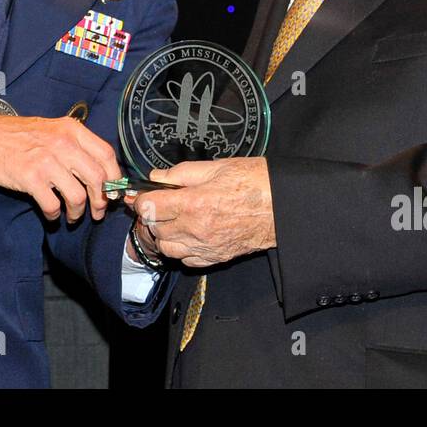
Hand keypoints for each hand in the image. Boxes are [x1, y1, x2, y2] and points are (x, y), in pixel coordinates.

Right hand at [0, 111, 121, 222]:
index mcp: (72, 130)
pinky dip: (55, 215)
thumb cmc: (21, 136)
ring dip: (78, 212)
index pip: (106, 155)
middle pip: (97, 178)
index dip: (114, 177)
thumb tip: (101, 171)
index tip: (114, 192)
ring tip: (72, 216)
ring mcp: (46, 161)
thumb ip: (77, 145)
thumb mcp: (54, 129)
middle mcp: (63, 144)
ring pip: (77, 196)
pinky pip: (53, 205)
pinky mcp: (30, 178)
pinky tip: (52, 215)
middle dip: (101, 200)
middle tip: (98, 211)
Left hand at [124, 157, 275, 266]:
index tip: (147, 193)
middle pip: (154, 228)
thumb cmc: (255, 182)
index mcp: (194, 203)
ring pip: (166, 248)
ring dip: (164, 234)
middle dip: (153, 215)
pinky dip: (181, 249)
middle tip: (162, 203)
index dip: (143, 198)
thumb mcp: (217, 166)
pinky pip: (185, 260)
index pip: (149, 207)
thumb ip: (182, 172)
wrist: (283, 207)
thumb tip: (157, 176)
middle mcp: (196, 229)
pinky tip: (189, 234)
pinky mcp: (215, 258)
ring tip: (175, 219)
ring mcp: (205, 247)